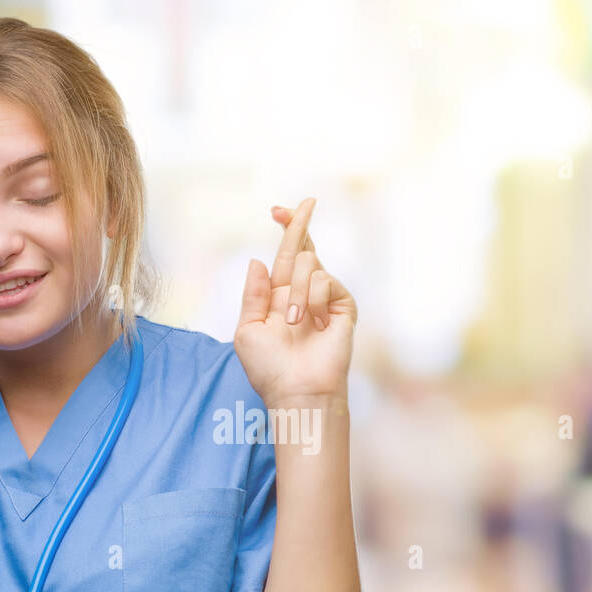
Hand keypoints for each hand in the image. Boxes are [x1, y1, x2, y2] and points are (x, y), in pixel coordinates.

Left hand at [234, 197, 357, 407]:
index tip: (277, 210)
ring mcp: (325, 298)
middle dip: (300, 221)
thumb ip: (253, 294)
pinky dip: (314, 300)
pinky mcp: (343, 305)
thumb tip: (258, 260)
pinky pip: (325, 280)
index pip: (283, 256)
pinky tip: (314, 325)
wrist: (298, 390)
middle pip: (302, 247)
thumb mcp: (248, 329)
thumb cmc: (270, 368)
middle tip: (306, 201)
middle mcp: (303, 293)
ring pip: (309, 263)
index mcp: (279, 297)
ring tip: (293, 323)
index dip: (284, 230)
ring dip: (297, 292)